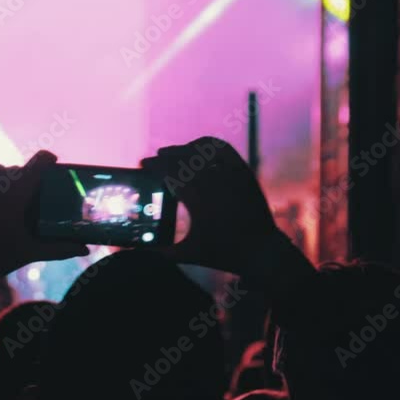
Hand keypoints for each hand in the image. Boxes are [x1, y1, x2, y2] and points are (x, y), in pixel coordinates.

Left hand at [0, 151, 87, 310]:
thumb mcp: (29, 253)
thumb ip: (60, 249)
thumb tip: (86, 249)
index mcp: (15, 197)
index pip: (38, 162)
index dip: (48, 158)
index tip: (53, 162)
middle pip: (18, 170)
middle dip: (27, 180)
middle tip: (30, 198)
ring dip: (6, 177)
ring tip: (9, 196)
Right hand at [141, 137, 278, 273]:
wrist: (261, 251)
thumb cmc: (223, 254)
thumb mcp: (188, 254)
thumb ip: (160, 252)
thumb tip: (137, 252)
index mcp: (198, 202)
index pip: (170, 173)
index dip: (154, 166)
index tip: (143, 164)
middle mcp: (215, 184)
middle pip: (183, 159)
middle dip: (164, 156)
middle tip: (153, 159)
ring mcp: (231, 176)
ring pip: (201, 151)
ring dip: (183, 149)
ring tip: (171, 152)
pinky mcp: (243, 172)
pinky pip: (223, 149)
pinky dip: (207, 144)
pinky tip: (196, 148)